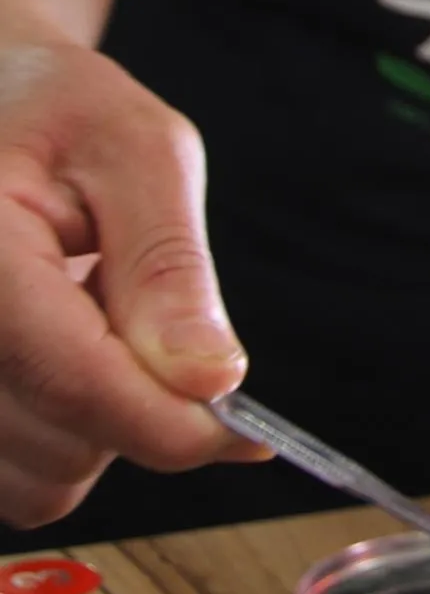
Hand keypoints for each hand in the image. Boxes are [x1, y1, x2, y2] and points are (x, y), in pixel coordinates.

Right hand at [0, 44, 260, 530]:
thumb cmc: (59, 113)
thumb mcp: (140, 151)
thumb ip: (169, 266)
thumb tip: (211, 379)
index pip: (72, 380)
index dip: (170, 421)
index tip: (244, 430)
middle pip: (59, 450)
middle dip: (136, 405)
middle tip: (142, 312)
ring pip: (41, 481)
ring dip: (97, 424)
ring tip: (93, 318)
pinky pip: (19, 475)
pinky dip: (62, 433)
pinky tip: (66, 348)